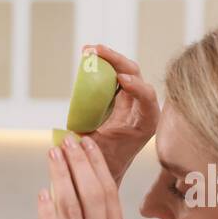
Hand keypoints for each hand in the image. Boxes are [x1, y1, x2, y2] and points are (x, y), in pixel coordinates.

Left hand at [38, 135, 129, 218]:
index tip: (87, 145)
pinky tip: (42, 192)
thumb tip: (79, 203)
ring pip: (74, 207)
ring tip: (52, 154)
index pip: (110, 195)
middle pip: (94, 193)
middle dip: (80, 162)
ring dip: (61, 176)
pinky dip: (48, 209)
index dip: (97, 166)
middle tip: (67, 140)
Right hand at [80, 44, 159, 184]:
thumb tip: (69, 138)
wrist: (104, 168)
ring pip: (125, 71)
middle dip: (117, 61)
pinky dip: (102, 66)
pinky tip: (88, 56)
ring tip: (88, 51)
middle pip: (136, 75)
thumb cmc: (101, 164)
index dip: (137, 87)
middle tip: (96, 52)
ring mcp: (132, 99)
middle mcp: (142, 107)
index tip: (121, 79)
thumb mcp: (95, 153)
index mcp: (146, 123)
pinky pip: (113, 76)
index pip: (148, 98)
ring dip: (108, 58)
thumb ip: (90, 142)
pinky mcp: (120, 95)